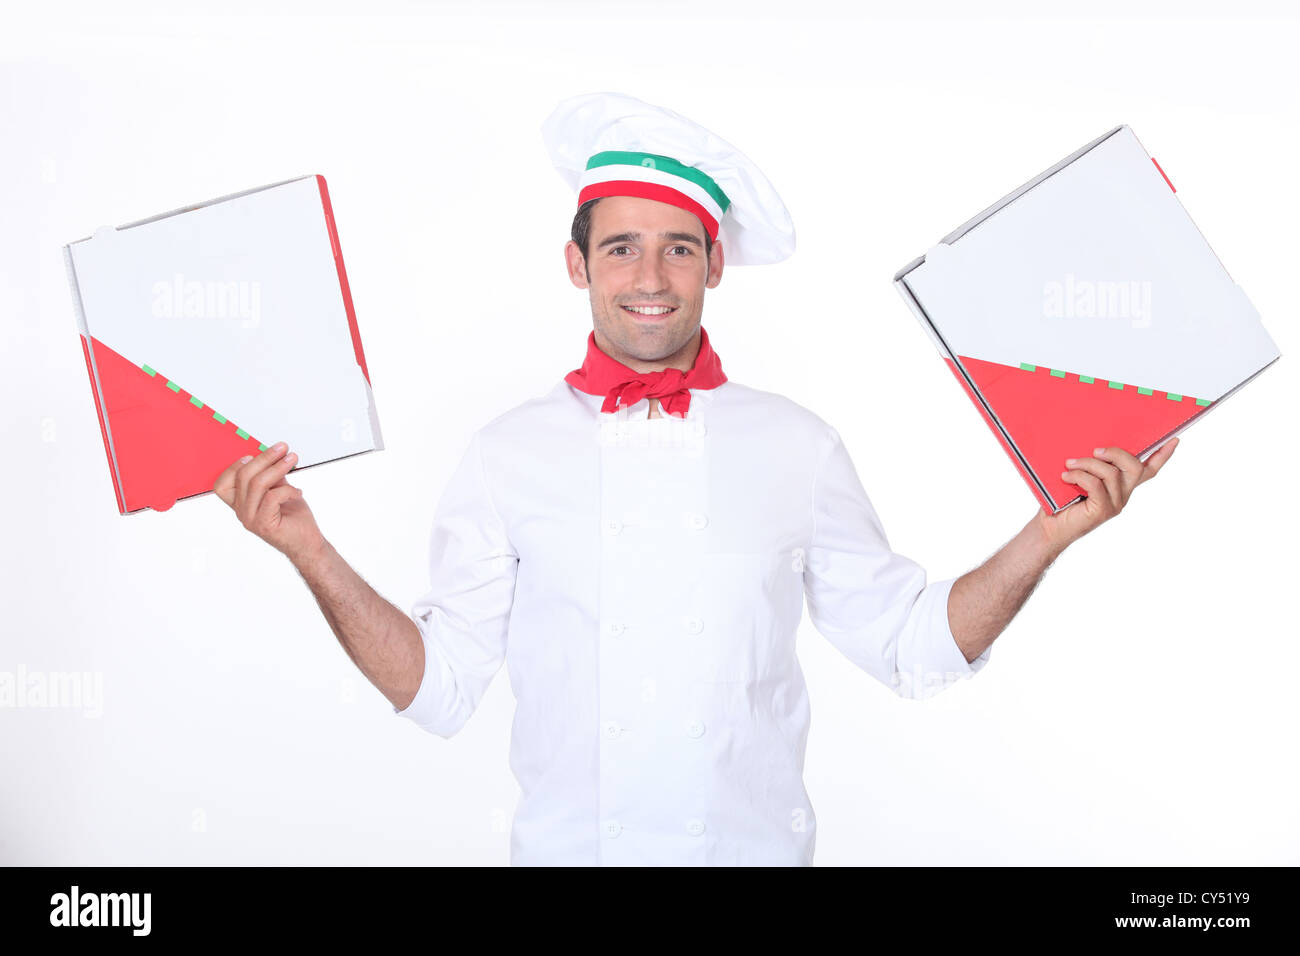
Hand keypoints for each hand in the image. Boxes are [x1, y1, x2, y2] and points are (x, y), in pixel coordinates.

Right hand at [213, 442, 323, 562]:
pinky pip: (272, 497)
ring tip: (292, 460)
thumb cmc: (294, 519)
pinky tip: (298, 492)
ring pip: (257, 483)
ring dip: (278, 467)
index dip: (234, 466)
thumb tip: (271, 455)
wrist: (307, 544)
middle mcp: (241, 512)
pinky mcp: (264, 524)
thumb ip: (272, 477)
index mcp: (240, 504)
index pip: (222, 484)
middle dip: (265, 457)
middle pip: (243, 476)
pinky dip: (288, 490)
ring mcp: (250, 519)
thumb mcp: (280, 491)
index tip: (253, 453)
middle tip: (283, 448)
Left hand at [1035, 438, 1179, 552]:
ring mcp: (1114, 504)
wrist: (1049, 528)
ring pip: (1112, 473)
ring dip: (1088, 463)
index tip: (1174, 440)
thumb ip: (1092, 465)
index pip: (1148, 471)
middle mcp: (1123, 495)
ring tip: (1069, 464)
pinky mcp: (1102, 511)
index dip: (1162, 456)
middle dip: (1116, 453)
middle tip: (1095, 450)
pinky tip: (1066, 477)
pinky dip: (1079, 476)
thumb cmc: (1061, 500)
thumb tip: (1091, 443)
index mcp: (1121, 486)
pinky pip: (1096, 485)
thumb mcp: (1079, 477)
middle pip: (1135, 467)